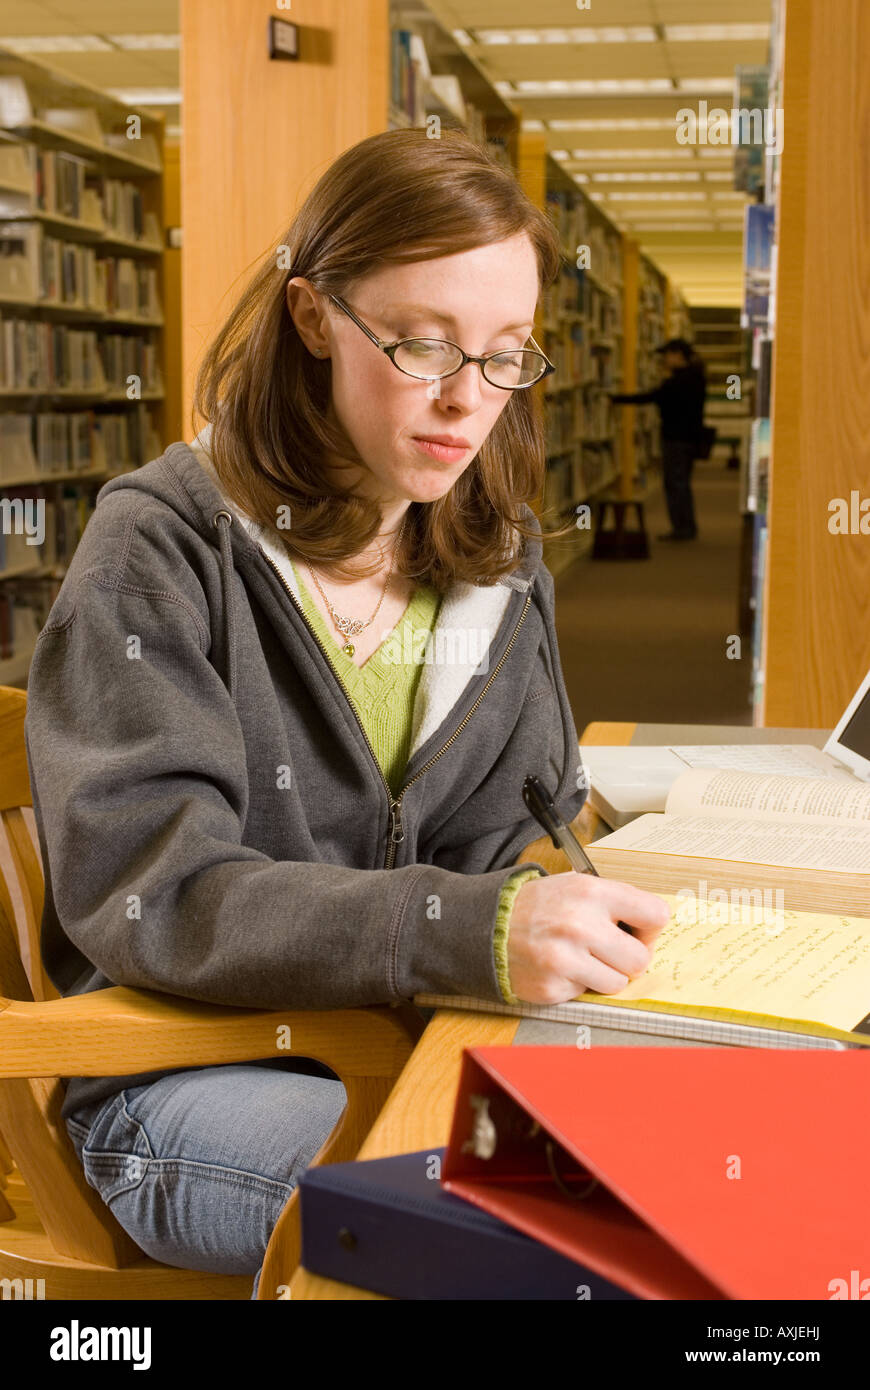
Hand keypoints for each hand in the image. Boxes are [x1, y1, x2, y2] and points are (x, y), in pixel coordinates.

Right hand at [507, 874, 670, 1004]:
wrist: (488, 925)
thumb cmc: (537, 907)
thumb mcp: (574, 885)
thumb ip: (612, 901)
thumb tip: (650, 923)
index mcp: (592, 893)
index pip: (655, 915)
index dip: (650, 929)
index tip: (637, 932)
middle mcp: (581, 924)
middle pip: (640, 959)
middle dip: (628, 959)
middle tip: (610, 951)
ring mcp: (565, 958)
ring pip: (618, 982)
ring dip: (604, 975)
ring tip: (582, 958)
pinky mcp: (553, 986)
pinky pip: (587, 993)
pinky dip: (578, 984)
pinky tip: (561, 968)